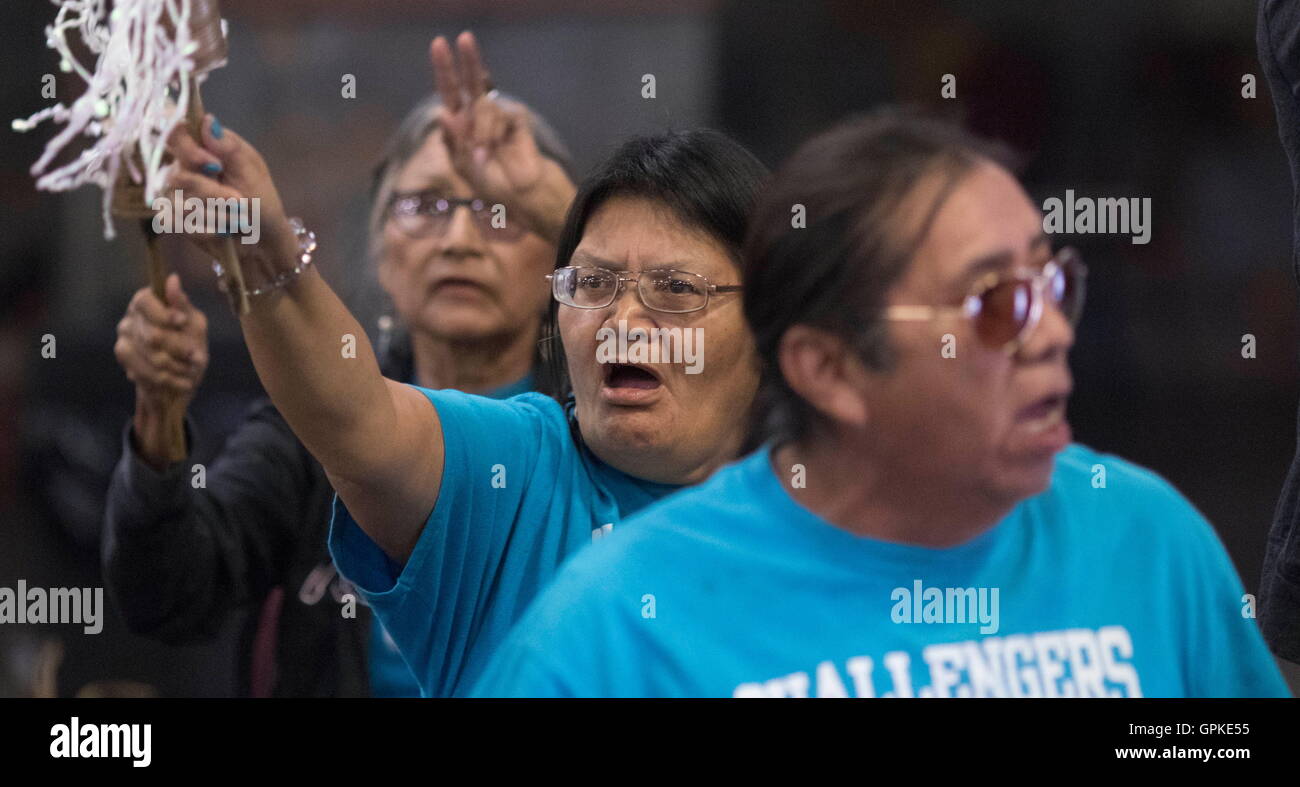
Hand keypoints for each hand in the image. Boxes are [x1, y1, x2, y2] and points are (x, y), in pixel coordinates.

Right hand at [115, 274, 207, 466]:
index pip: (145, 301)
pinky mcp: (123, 357)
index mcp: (148, 301)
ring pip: (152, 356)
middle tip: (196, 356)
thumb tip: (173, 279)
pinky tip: (182, 382)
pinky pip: (146, 372)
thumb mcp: (195, 324)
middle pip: (153, 335)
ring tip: (190, 370)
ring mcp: (124, 337)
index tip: (182, 321)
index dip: (163, 314)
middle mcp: (131, 316)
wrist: (180, 378)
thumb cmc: (190, 345)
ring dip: (177, 366)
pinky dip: (170, 379)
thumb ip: (183, 305)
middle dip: (180, 348)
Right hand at [164, 115, 300, 288]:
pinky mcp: (178, 217)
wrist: (263, 244)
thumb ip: (228, 148)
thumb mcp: (252, 173)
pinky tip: (226, 230)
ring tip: (238, 217)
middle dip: (210, 190)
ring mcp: (179, 193)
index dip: (188, 149)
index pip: (178, 134)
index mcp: (208, 147)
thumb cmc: (263, 204)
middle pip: (177, 170)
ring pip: (180, 200)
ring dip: (215, 211)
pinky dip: (209, 228)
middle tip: (236, 199)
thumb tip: (207, 120)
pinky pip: (183, 221)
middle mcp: (188, 166)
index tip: (212, 164)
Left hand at [431, 32, 574, 241]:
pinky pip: (499, 115)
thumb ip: (453, 140)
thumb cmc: (491, 181)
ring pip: (483, 106)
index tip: (439, 44)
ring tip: (482, 154)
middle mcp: (479, 114)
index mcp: (462, 122)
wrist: (520, 194)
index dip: (445, 69)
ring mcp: (498, 115)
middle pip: (472, 80)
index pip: (451, 91)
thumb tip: (442, 112)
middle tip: (464, 38)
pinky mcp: (515, 119)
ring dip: (479, 131)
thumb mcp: (464, 164)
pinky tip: (493, 148)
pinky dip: (491, 133)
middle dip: (468, 60)